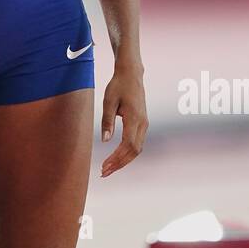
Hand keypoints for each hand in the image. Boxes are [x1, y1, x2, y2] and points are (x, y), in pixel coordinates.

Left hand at [100, 63, 147, 177]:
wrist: (131, 74)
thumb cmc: (118, 86)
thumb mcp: (108, 101)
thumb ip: (107, 120)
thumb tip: (105, 141)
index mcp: (135, 118)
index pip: (128, 145)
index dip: (116, 158)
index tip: (104, 166)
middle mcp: (143, 123)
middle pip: (134, 151)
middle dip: (119, 164)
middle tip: (104, 172)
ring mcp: (144, 124)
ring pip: (137, 149)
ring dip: (123, 160)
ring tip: (108, 168)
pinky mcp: (142, 123)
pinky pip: (137, 143)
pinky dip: (127, 153)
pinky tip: (116, 157)